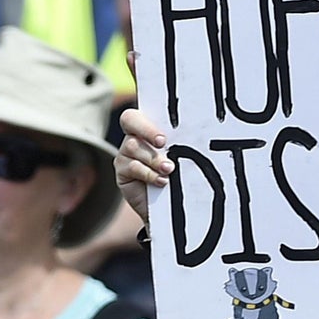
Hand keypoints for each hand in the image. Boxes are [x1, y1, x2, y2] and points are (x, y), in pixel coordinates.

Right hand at [117, 107, 172, 223]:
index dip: (147, 121)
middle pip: (130, 120)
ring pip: (133, 146)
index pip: (140, 112)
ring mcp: (125, 154)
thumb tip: (196, 133)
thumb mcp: (183, 155)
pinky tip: (162, 182)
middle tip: (163, 143)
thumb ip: (181, 143)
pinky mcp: (122, 172)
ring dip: (153, 158)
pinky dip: (150, 174)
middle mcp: (134, 136)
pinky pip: (133, 167)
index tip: (163, 138)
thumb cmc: (180, 174)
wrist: (171, 205)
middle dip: (148, 131)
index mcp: (149, 126)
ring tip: (169, 169)